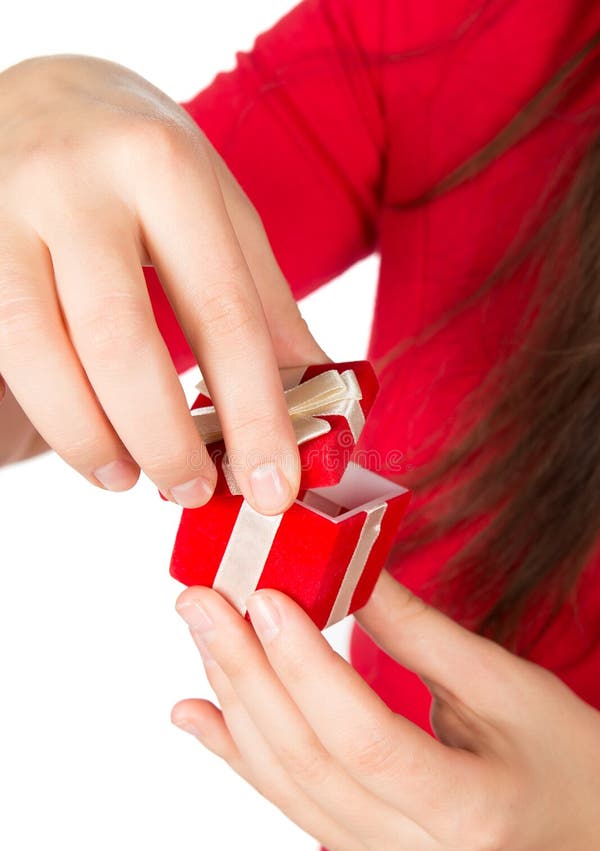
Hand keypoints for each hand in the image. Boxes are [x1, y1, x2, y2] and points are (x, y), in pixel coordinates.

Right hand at [0, 55, 325, 509]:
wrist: (40, 94)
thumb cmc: (143, 166)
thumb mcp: (218, 210)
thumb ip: (264, 304)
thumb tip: (319, 398)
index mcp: (164, 168)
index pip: (222, 313)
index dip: (254, 415)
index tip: (275, 486)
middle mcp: (75, 183)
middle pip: (121, 344)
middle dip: (167, 442)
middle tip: (198, 492)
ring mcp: (2, 213)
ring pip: (41, 356)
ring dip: (95, 441)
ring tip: (133, 478)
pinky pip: (4, 354)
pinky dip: (54, 418)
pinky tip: (91, 445)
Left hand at [171, 571, 599, 850]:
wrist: (571, 817)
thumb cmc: (553, 745)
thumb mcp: (501, 680)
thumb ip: (415, 629)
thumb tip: (346, 567)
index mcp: (468, 811)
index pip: (365, 740)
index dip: (308, 668)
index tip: (266, 598)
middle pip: (308, 759)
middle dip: (246, 671)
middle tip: (203, 600)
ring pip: (283, 779)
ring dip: (234, 698)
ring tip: (202, 631)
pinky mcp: (358, 847)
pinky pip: (285, 795)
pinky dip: (236, 747)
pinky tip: (195, 711)